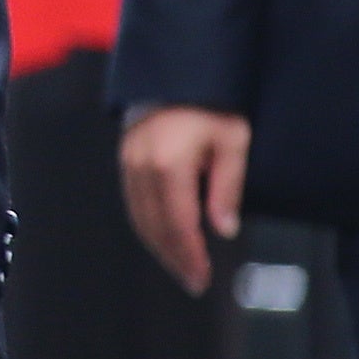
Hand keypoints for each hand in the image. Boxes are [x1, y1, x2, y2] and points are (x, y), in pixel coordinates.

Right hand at [121, 106, 250, 295]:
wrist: (179, 75)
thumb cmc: (212, 107)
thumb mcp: (232, 142)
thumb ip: (228, 187)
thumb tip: (223, 230)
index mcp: (168, 165)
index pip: (178, 224)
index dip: (190, 255)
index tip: (202, 278)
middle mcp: (141, 167)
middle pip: (155, 226)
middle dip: (174, 258)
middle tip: (194, 282)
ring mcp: (129, 163)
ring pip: (140, 217)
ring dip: (159, 246)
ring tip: (181, 266)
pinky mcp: (126, 159)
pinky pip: (134, 203)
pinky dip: (148, 226)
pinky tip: (164, 238)